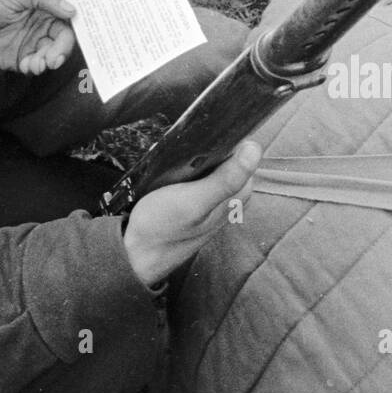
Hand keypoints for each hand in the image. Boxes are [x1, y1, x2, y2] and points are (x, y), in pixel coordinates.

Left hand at [0, 0, 75, 74]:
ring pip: (52, 53)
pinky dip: (36, 67)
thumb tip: (72, 10)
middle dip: (62, 49)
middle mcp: (39, 23)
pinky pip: (36, 65)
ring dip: (50, 60)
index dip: (76, 23)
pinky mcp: (20, 58)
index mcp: (41, 4)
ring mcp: (30, 41)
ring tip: (38, 64)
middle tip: (55, 59)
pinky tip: (28, 67)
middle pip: (63, 37)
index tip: (83, 33)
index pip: (66, 14)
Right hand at [124, 141, 261, 286]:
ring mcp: (215, 198)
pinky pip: (199, 172)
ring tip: (175, 163)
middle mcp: (232, 196)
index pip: (245, 152)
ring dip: (195, 157)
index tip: (201, 139)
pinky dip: (187, 167)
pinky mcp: (198, 199)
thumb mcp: (194, 201)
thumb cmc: (163, 227)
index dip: (224, 139)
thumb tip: (254, 149)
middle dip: (208, 147)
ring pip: (212, 162)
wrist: (137, 253)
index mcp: (239, 195)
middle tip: (183, 154)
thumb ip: (226, 179)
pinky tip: (173, 171)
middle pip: (228, 155)